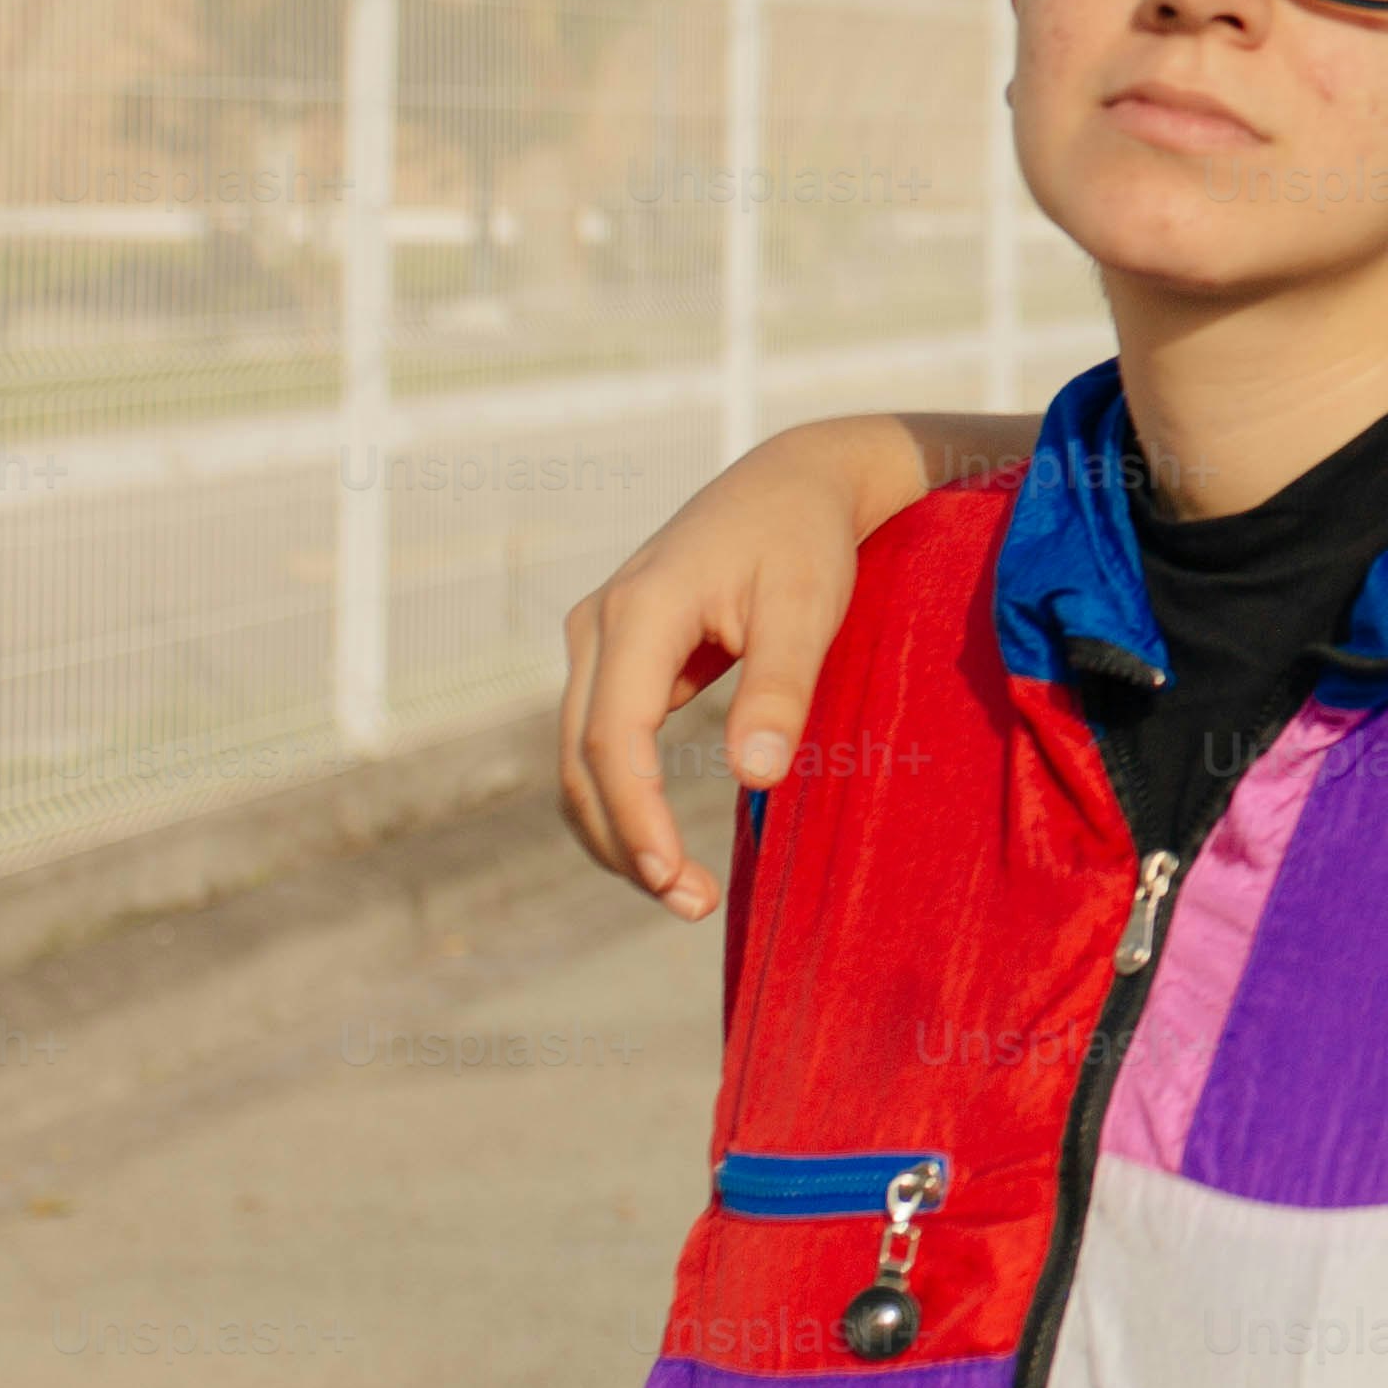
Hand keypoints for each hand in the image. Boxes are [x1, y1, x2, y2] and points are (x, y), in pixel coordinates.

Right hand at [551, 419, 908, 915]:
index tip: (677, 881)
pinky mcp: (615, 654)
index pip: (612, 738)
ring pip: (578, 758)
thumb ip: (780, 691)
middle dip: (625, 842)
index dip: (636, 818)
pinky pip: (599, 740)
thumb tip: (756, 779)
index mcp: (640, 611)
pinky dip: (620, 797)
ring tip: (684, 892)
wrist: (794, 481)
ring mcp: (598, 639)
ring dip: (617, 830)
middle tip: (691, 906)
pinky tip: (662, 846)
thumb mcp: (809, 609)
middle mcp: (598, 625)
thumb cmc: (807, 541)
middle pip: (580, 760)